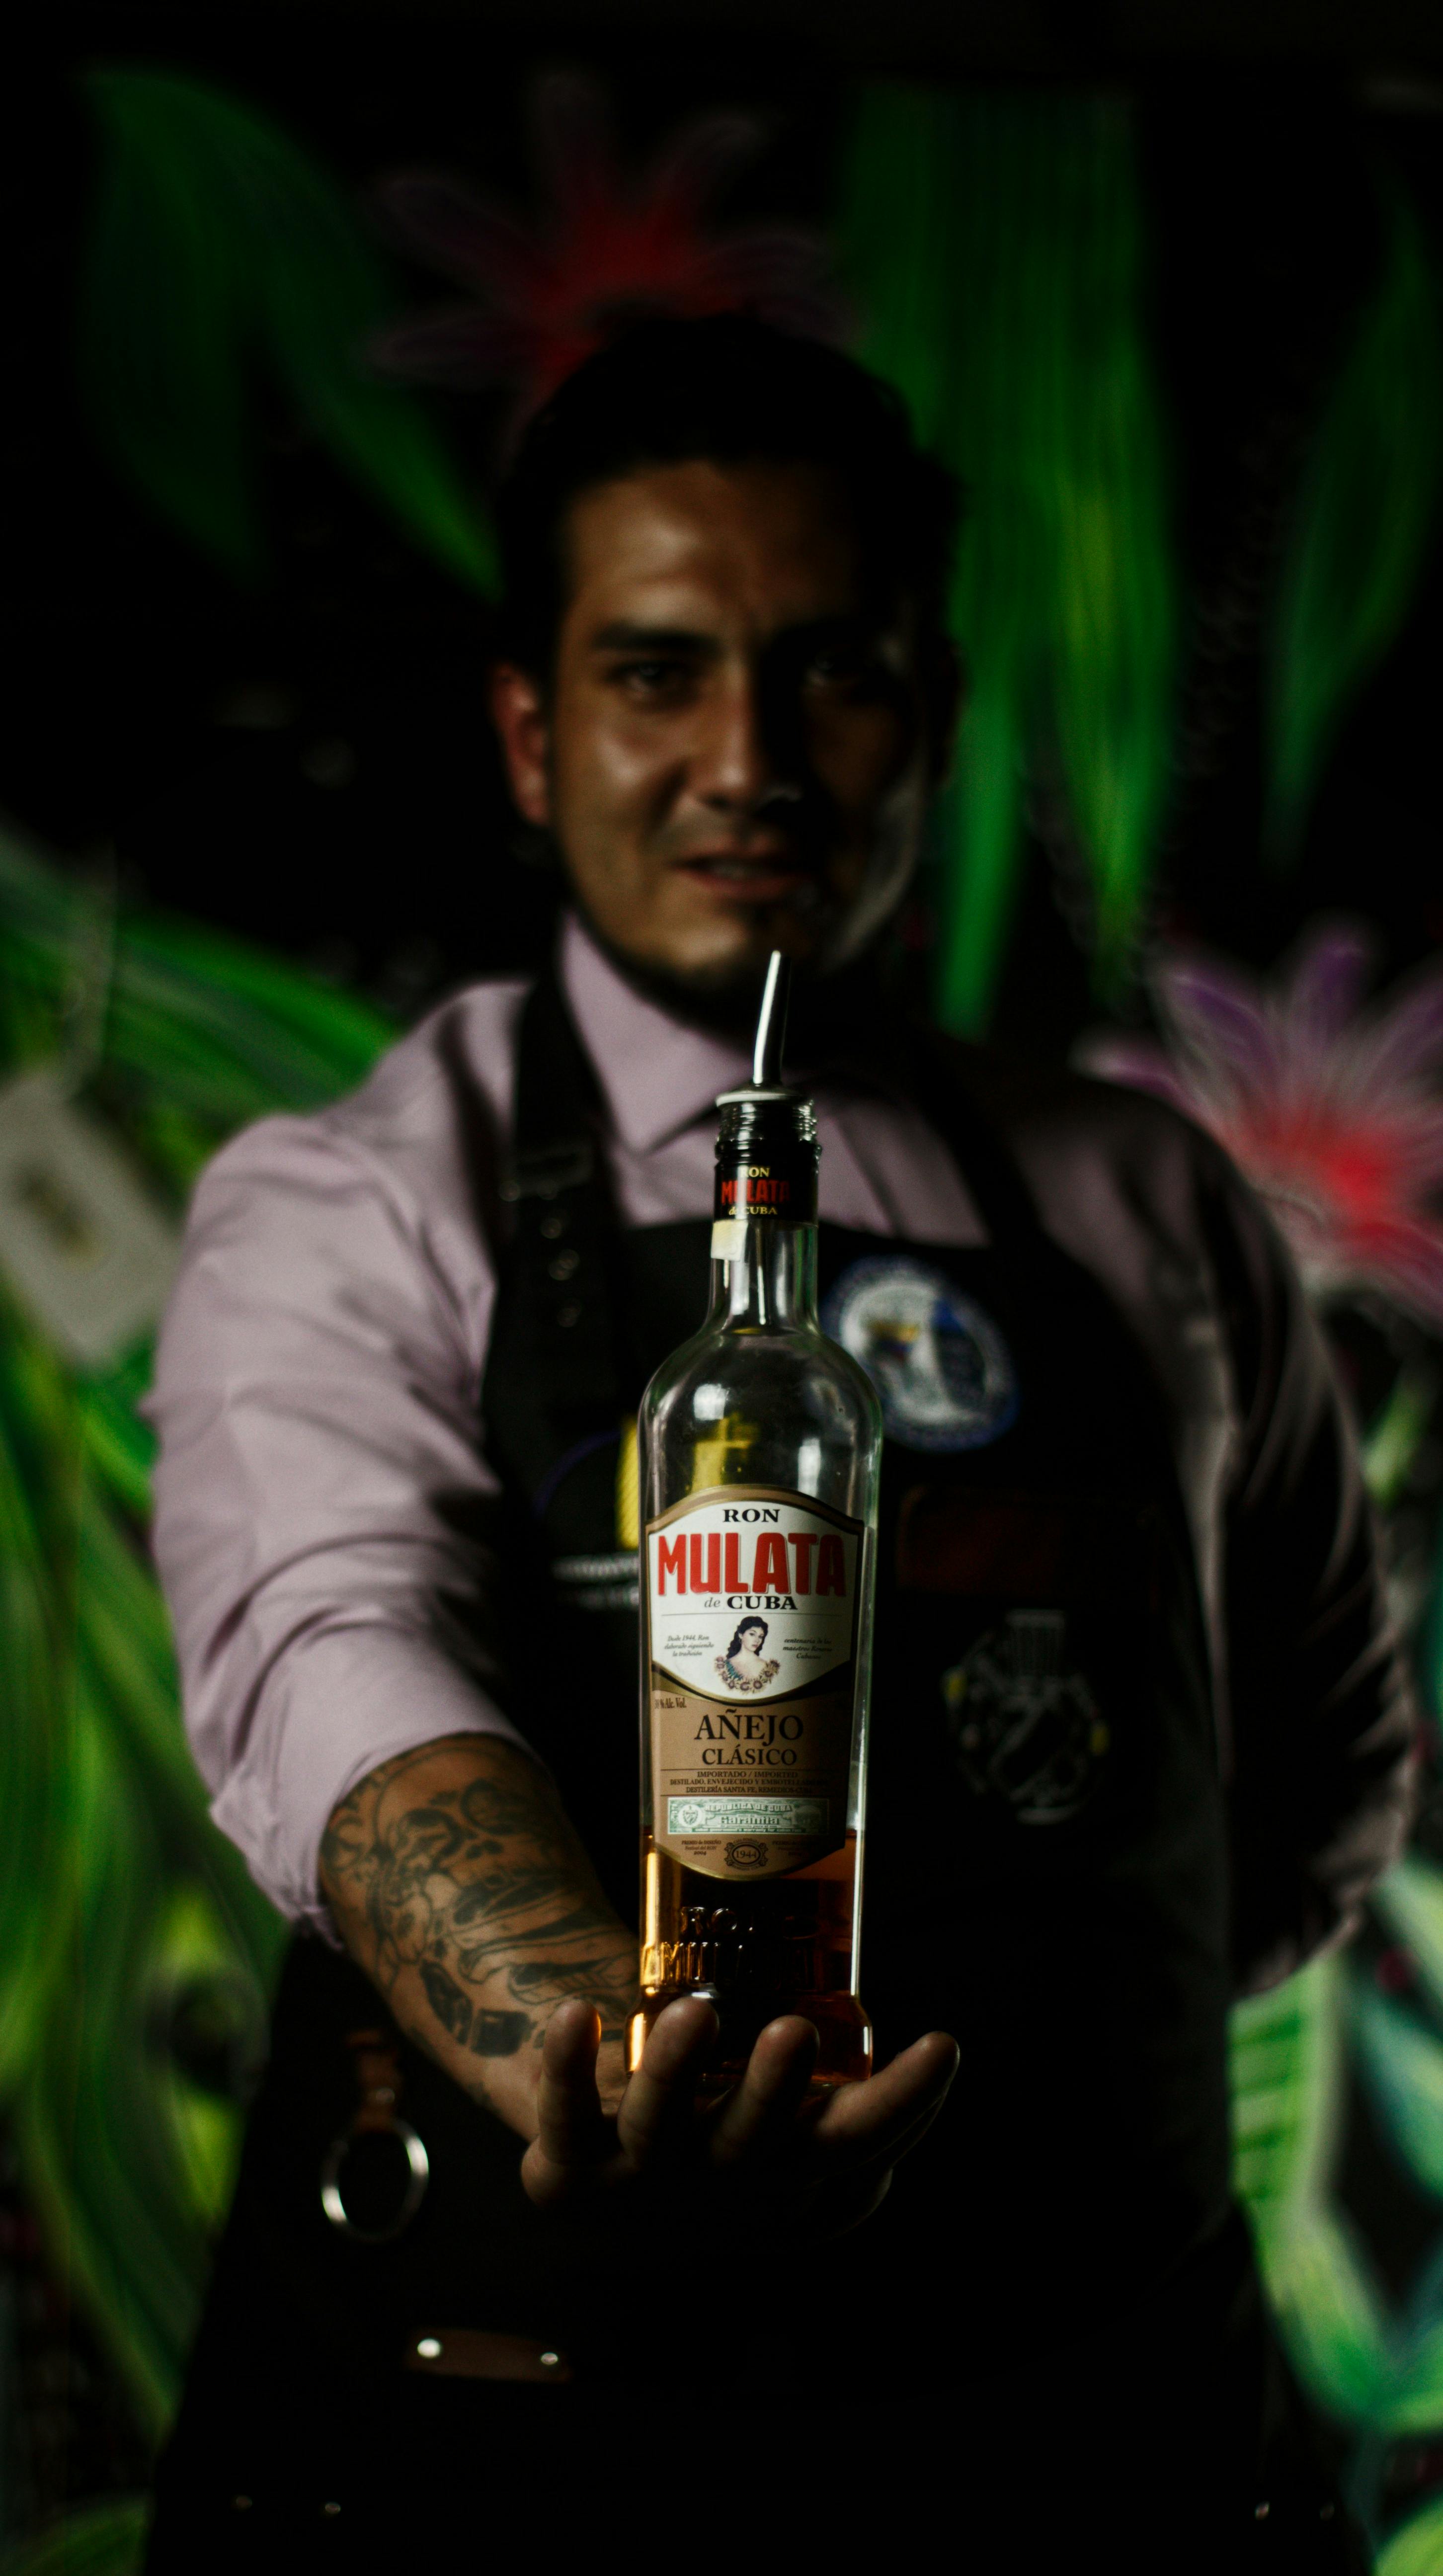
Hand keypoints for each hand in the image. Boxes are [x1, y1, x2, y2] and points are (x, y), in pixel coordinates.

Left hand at [520, 1997, 958, 2236]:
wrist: (584, 2156)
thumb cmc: (705, 2126)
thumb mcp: (780, 2125)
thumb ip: (839, 2095)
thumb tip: (919, 2048)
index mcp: (783, 2174)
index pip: (855, 2147)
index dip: (904, 2107)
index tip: (943, 2043)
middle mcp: (718, 2185)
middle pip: (756, 2145)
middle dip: (773, 2092)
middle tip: (794, 2032)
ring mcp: (638, 2180)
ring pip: (658, 2127)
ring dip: (674, 2072)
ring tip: (693, 2015)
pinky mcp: (564, 2170)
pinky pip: (561, 2114)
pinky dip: (564, 2065)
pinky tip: (578, 2013)